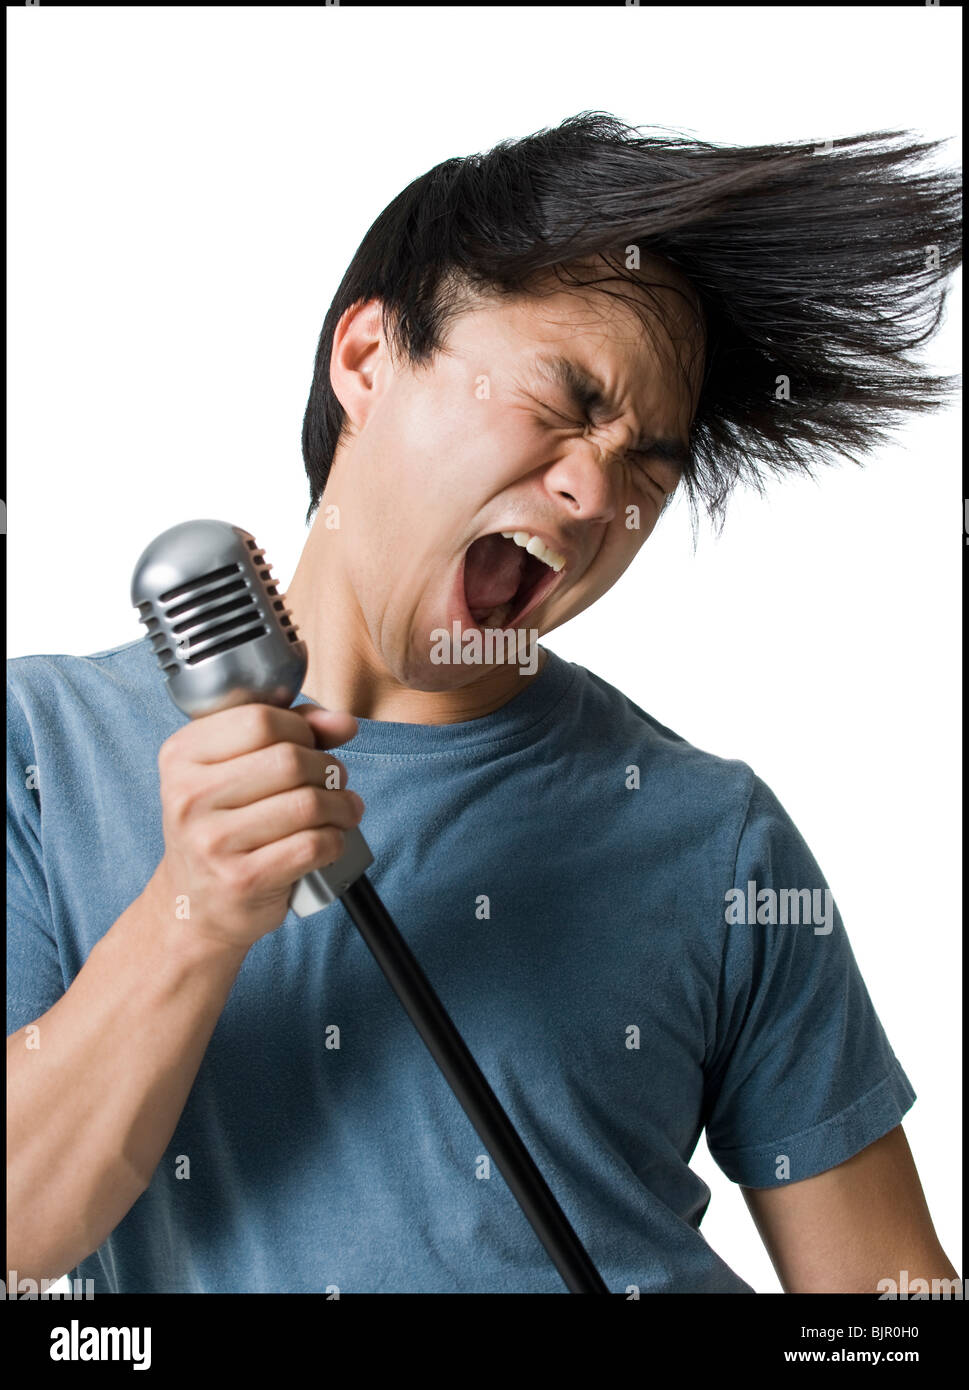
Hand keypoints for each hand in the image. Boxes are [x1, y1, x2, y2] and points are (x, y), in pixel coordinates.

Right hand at [147, 703, 363, 952]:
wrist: (195, 907)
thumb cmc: (223, 828)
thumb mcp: (236, 770)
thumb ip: (289, 732)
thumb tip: (343, 723)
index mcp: (181, 756)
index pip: (261, 719)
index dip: (301, 729)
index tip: (311, 745)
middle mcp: (189, 797)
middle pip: (290, 759)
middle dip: (328, 768)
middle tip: (334, 781)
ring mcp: (213, 841)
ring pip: (308, 802)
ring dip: (341, 805)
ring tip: (344, 810)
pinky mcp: (243, 879)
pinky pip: (314, 845)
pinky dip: (336, 840)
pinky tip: (331, 840)